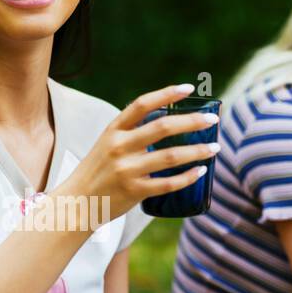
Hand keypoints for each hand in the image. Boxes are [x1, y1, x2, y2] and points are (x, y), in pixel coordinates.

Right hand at [55, 84, 219, 219]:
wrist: (77, 203)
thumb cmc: (97, 171)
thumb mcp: (107, 144)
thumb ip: (131, 133)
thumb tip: (168, 123)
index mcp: (113, 130)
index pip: (142, 104)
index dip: (166, 94)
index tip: (189, 89)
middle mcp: (119, 147)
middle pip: (163, 127)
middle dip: (193, 121)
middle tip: (213, 120)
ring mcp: (126, 170)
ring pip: (171, 156)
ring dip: (198, 151)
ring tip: (214, 148)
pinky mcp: (134, 191)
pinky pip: (168, 184)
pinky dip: (188, 177)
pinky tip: (200, 172)